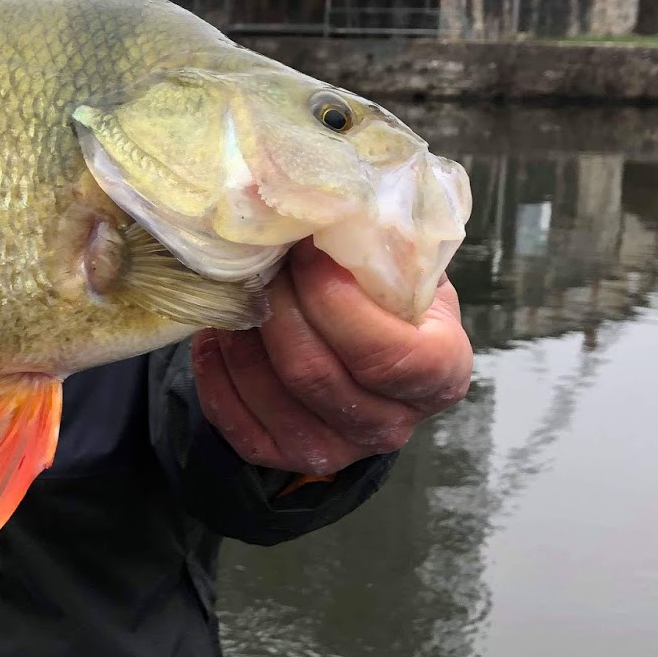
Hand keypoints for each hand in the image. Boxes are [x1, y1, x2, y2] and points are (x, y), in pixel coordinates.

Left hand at [191, 240, 472, 477]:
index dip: (334, 302)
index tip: (305, 253)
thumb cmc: (386, 297)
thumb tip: (320, 198)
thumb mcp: (400, 262)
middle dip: (277, 308)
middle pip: (315, 373)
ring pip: (272, 395)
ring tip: (235, 294)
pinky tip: (218, 337)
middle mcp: (394, 422)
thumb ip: (376, 238)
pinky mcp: (290, 457)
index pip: (385, 353)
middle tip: (260, 264)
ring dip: (241, 337)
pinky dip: (218, 377)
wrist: (371, 345)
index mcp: (440, 372)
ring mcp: (342, 449)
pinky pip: (240, 427)